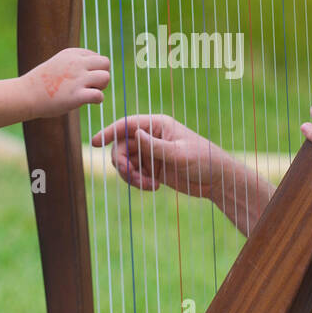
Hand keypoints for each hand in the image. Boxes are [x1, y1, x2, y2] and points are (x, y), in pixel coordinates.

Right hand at [23, 48, 109, 118]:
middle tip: (91, 85)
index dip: (95, 69)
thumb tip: (97, 70)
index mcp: (72, 54)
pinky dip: (98, 100)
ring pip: (106, 77)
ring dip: (101, 87)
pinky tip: (89, 102)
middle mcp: (76, 63)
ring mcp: (77, 78)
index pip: (98, 57)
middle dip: (102, 75)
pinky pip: (99, 95)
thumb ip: (76, 63)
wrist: (25, 95)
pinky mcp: (76, 95)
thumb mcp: (60, 63)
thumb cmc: (43, 83)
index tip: (83, 78)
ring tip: (89, 92)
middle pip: (106, 63)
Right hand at [90, 114, 230, 199]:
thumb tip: (135, 135)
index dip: (108, 132)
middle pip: (121, 146)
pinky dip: (138, 182)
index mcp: (158, 125)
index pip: (126, 125)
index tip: (94, 143)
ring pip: (126, 163)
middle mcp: (151, 136)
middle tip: (133, 177)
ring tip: (149, 186)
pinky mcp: (152, 168)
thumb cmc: (204, 160)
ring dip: (131, 176)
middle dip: (122, 163)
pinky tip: (154, 188)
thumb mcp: (180, 154)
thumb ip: (156, 146)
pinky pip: (134, 174)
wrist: (217, 180)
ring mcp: (151, 153)